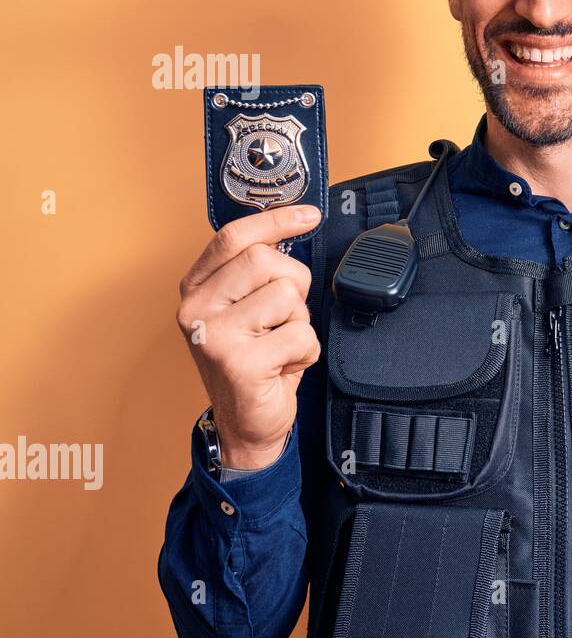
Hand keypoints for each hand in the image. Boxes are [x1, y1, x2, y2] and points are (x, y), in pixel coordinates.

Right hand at [176, 206, 321, 469]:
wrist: (245, 424)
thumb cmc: (254, 361)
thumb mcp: (247, 309)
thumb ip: (257, 272)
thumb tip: (294, 224)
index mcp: (197, 288)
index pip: (234, 237)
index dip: (275, 220)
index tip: (310, 214)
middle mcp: (196, 308)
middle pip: (266, 260)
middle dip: (293, 284)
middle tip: (284, 316)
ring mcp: (214, 335)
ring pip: (288, 296)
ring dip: (299, 322)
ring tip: (279, 344)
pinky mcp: (238, 362)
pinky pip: (301, 335)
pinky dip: (305, 352)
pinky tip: (283, 366)